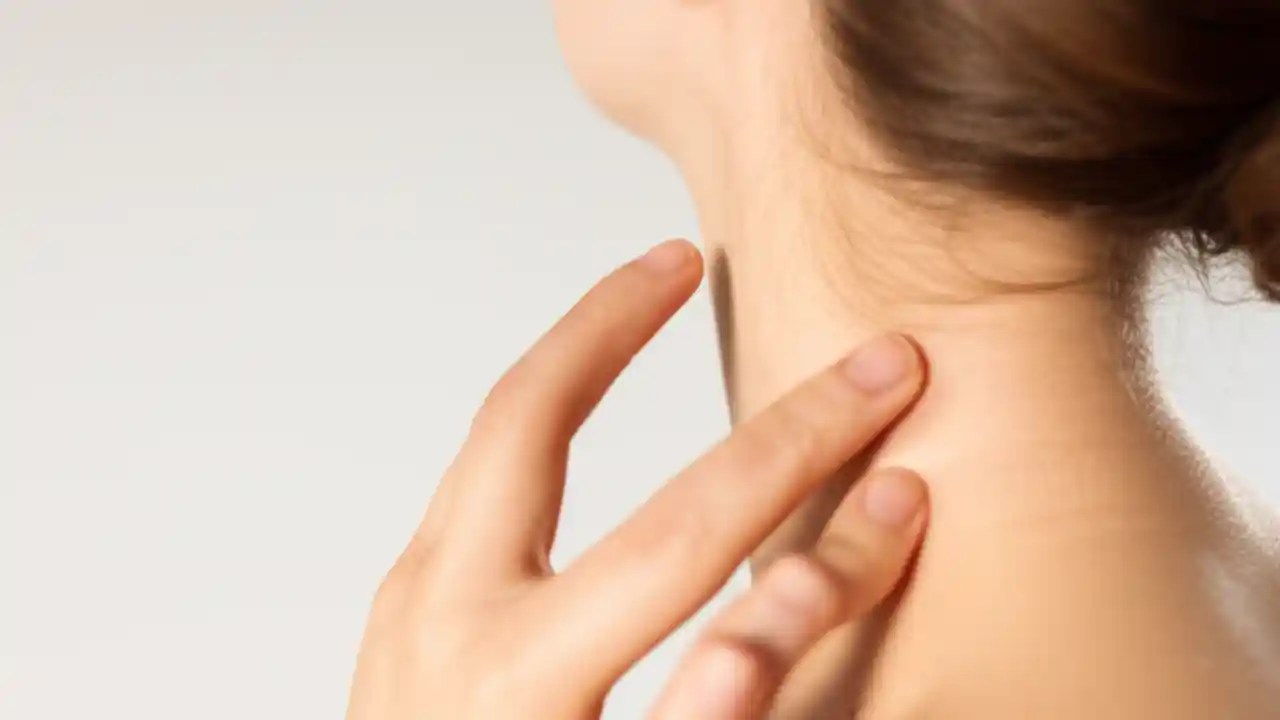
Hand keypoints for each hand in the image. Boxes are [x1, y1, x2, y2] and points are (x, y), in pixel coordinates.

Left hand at [345, 240, 927, 719]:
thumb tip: (752, 655)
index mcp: (511, 695)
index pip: (676, 557)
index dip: (801, 502)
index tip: (897, 474)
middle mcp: (443, 633)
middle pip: (543, 435)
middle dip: (653, 341)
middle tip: (722, 261)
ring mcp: (413, 608)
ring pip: (497, 429)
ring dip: (583, 344)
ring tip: (649, 285)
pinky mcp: (408, 604)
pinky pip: (484, 471)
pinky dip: (550, 410)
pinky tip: (596, 386)